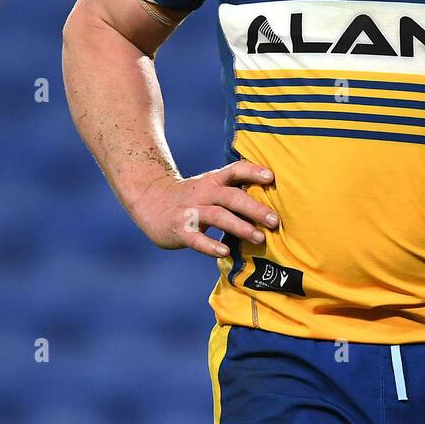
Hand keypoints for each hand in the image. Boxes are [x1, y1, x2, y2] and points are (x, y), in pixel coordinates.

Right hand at [129, 160, 278, 258]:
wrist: (149, 200)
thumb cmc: (193, 196)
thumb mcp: (211, 186)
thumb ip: (235, 190)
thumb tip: (272, 201)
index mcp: (214, 180)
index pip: (235, 170)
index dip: (253, 172)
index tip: (272, 177)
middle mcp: (204, 192)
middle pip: (231, 197)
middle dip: (254, 208)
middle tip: (275, 221)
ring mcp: (190, 211)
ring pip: (217, 216)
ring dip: (240, 227)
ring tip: (259, 238)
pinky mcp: (179, 230)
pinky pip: (196, 238)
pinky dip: (210, 245)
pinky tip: (224, 252)